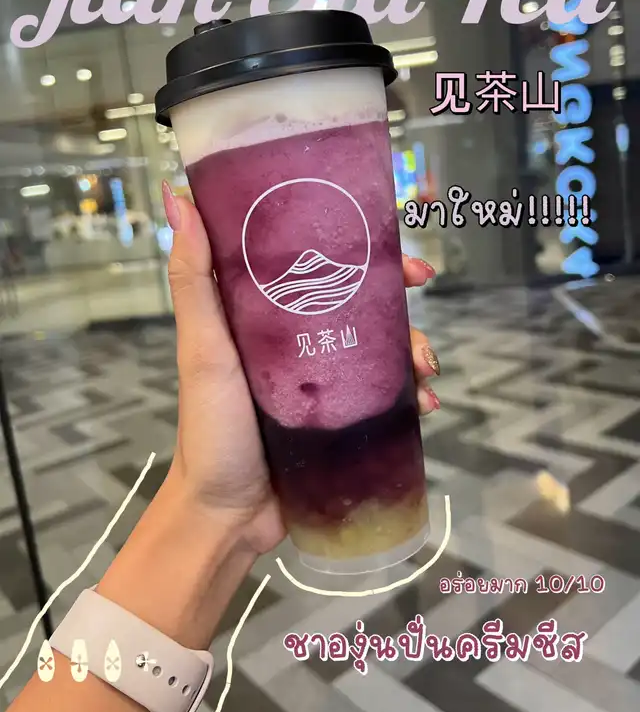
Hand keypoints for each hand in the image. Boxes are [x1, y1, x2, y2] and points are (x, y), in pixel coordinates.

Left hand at [162, 184, 440, 555]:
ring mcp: (323, 382)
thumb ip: (193, 278)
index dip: (363, 252)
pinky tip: (425, 406)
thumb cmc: (210, 425)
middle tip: (422, 306)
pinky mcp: (340, 421)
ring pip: (382, 351)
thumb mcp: (202, 347)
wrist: (226, 514)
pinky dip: (410, 397)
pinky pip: (385, 399)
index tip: (398, 252)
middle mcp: (300, 342)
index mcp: (269, 316)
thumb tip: (178, 197)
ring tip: (426, 373)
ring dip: (414, 351)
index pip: (321, 266)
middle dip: (401, 304)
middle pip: (362, 305)